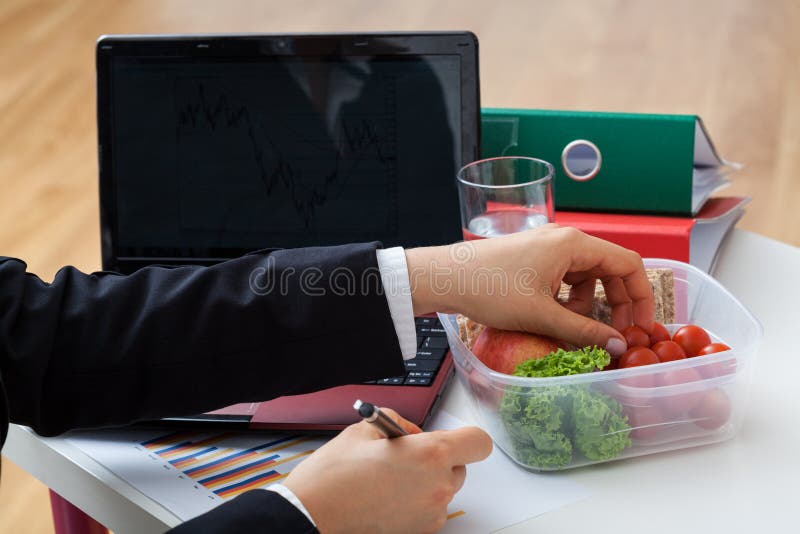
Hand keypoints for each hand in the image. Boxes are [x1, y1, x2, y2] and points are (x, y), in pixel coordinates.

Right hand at [283, 408, 491, 533]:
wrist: (311, 516)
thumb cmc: (334, 476)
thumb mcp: (364, 429)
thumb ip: (396, 422)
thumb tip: (408, 431)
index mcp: (430, 454)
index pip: (478, 442)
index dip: (466, 437)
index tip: (451, 438)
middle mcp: (438, 487)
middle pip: (460, 467)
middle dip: (437, 459)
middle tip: (403, 456)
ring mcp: (430, 515)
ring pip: (442, 490)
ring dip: (424, 482)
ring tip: (387, 479)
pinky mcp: (419, 532)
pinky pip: (428, 511)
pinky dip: (413, 503)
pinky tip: (384, 497)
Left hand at [406, 225, 654, 355]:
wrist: (445, 277)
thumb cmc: (491, 290)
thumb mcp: (542, 315)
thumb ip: (584, 331)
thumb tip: (618, 347)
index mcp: (573, 244)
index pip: (627, 264)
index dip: (641, 296)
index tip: (643, 326)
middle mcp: (564, 239)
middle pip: (608, 270)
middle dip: (616, 304)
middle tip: (616, 336)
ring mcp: (547, 247)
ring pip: (585, 277)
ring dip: (588, 305)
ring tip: (573, 329)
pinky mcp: (532, 258)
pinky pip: (564, 278)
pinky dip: (567, 299)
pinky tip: (554, 318)